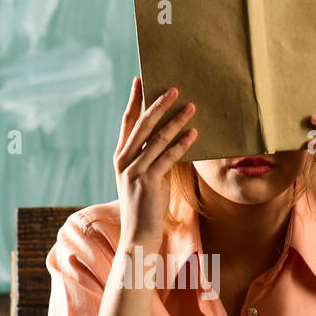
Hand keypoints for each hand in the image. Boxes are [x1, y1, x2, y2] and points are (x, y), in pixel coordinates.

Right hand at [114, 77, 196, 248]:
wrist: (139, 235)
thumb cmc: (146, 205)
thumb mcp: (146, 177)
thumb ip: (152, 157)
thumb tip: (170, 136)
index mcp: (121, 157)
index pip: (128, 122)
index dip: (134, 100)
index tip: (140, 80)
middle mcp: (124, 161)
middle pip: (142, 125)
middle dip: (158, 105)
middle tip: (174, 88)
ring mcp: (134, 171)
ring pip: (157, 139)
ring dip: (176, 121)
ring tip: (191, 107)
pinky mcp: (148, 182)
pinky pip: (167, 158)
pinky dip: (181, 144)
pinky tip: (194, 134)